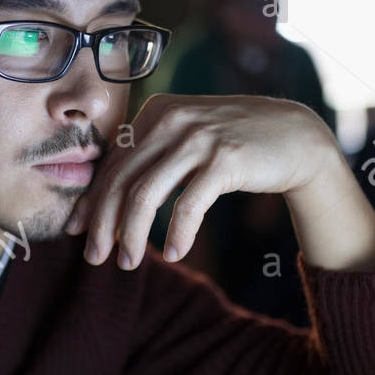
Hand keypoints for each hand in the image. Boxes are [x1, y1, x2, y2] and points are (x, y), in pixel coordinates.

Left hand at [65, 92, 334, 267]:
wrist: (295, 135)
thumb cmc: (235, 144)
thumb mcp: (187, 137)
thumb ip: (151, 156)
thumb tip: (108, 199)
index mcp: (156, 112)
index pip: (112, 162)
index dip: (92, 200)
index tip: (78, 230)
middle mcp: (172, 119)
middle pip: (121, 180)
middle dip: (102, 224)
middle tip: (94, 257)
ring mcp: (198, 138)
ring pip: (145, 196)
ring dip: (131, 235)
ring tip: (127, 263)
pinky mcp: (224, 160)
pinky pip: (188, 205)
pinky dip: (177, 234)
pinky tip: (173, 253)